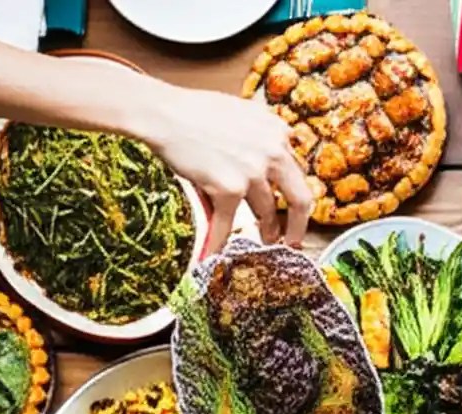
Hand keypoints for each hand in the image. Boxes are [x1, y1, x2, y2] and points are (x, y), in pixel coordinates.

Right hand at [139, 85, 312, 254]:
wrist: (162, 114)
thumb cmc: (194, 111)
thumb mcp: (244, 114)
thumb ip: (264, 134)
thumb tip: (275, 153)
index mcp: (278, 132)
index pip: (296, 171)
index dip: (294, 193)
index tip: (295, 208)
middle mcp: (273, 152)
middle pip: (299, 198)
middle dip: (298, 224)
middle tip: (293, 238)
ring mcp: (253, 172)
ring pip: (266, 212)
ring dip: (265, 230)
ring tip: (264, 240)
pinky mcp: (230, 188)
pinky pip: (228, 224)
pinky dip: (220, 241)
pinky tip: (216, 253)